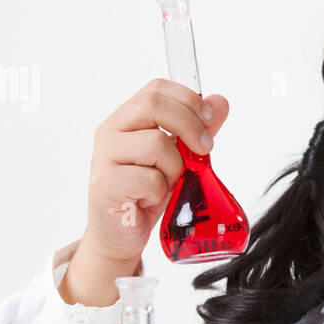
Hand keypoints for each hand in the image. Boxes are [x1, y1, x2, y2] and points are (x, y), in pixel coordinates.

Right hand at [60, 79, 227, 305]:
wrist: (120, 235)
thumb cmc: (145, 194)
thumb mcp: (177, 158)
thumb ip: (195, 130)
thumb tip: (219, 102)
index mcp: (127, 119)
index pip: (157, 89)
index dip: (189, 100)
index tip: (209, 122)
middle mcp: (110, 132)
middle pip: (154, 105)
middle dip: (190, 125)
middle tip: (204, 149)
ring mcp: (104, 157)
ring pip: (156, 144)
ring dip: (174, 167)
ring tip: (166, 183)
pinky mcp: (105, 185)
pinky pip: (149, 179)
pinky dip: (161, 191)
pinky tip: (151, 199)